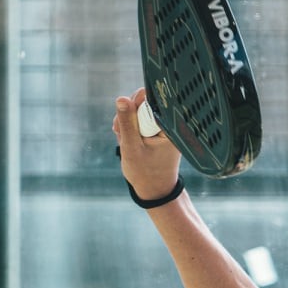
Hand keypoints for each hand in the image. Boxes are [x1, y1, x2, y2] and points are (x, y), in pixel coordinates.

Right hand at [113, 88, 181, 204]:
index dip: (133, 104)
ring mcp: (163, 126)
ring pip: (140, 111)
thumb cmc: (145, 173)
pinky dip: (132, 128)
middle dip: (128, 114)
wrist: (155, 190)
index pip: (150, 97)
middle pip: (144, 101)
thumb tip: (121, 98)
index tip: (123, 121)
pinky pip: (142, 120)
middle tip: (119, 131)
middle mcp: (169, 122)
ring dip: (127, 123)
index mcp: (169, 125)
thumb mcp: (132, 147)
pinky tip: (128, 139)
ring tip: (124, 139)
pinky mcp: (158, 130)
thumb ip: (127, 122)